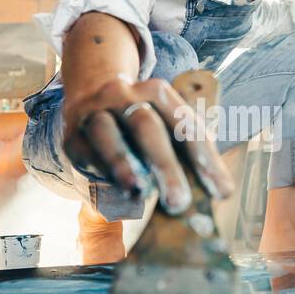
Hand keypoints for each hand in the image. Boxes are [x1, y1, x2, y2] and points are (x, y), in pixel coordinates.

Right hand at [62, 74, 235, 214]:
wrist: (92, 91)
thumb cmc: (145, 120)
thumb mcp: (170, 123)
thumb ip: (192, 151)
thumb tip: (221, 190)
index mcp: (158, 92)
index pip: (186, 126)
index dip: (205, 160)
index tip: (221, 192)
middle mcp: (124, 96)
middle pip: (147, 128)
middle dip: (164, 165)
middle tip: (179, 202)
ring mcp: (95, 111)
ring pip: (108, 134)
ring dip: (123, 163)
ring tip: (138, 192)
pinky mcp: (72, 132)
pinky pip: (84, 150)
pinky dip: (98, 169)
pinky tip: (112, 190)